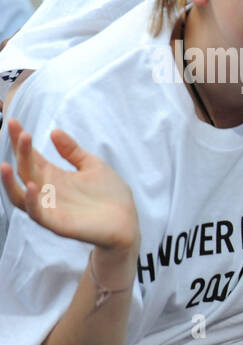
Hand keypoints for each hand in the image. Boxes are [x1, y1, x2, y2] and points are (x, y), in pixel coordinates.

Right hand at [1, 117, 138, 251]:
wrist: (128, 223)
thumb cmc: (110, 196)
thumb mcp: (92, 166)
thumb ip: (72, 151)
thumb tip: (54, 131)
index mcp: (53, 176)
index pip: (30, 156)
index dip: (20, 140)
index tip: (13, 121)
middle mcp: (46, 191)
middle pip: (24, 170)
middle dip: (20, 152)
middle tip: (21, 133)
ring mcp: (49, 208)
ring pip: (19, 196)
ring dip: (11, 181)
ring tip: (5, 165)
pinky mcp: (57, 224)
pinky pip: (37, 214)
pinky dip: (32, 201)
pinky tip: (33, 187)